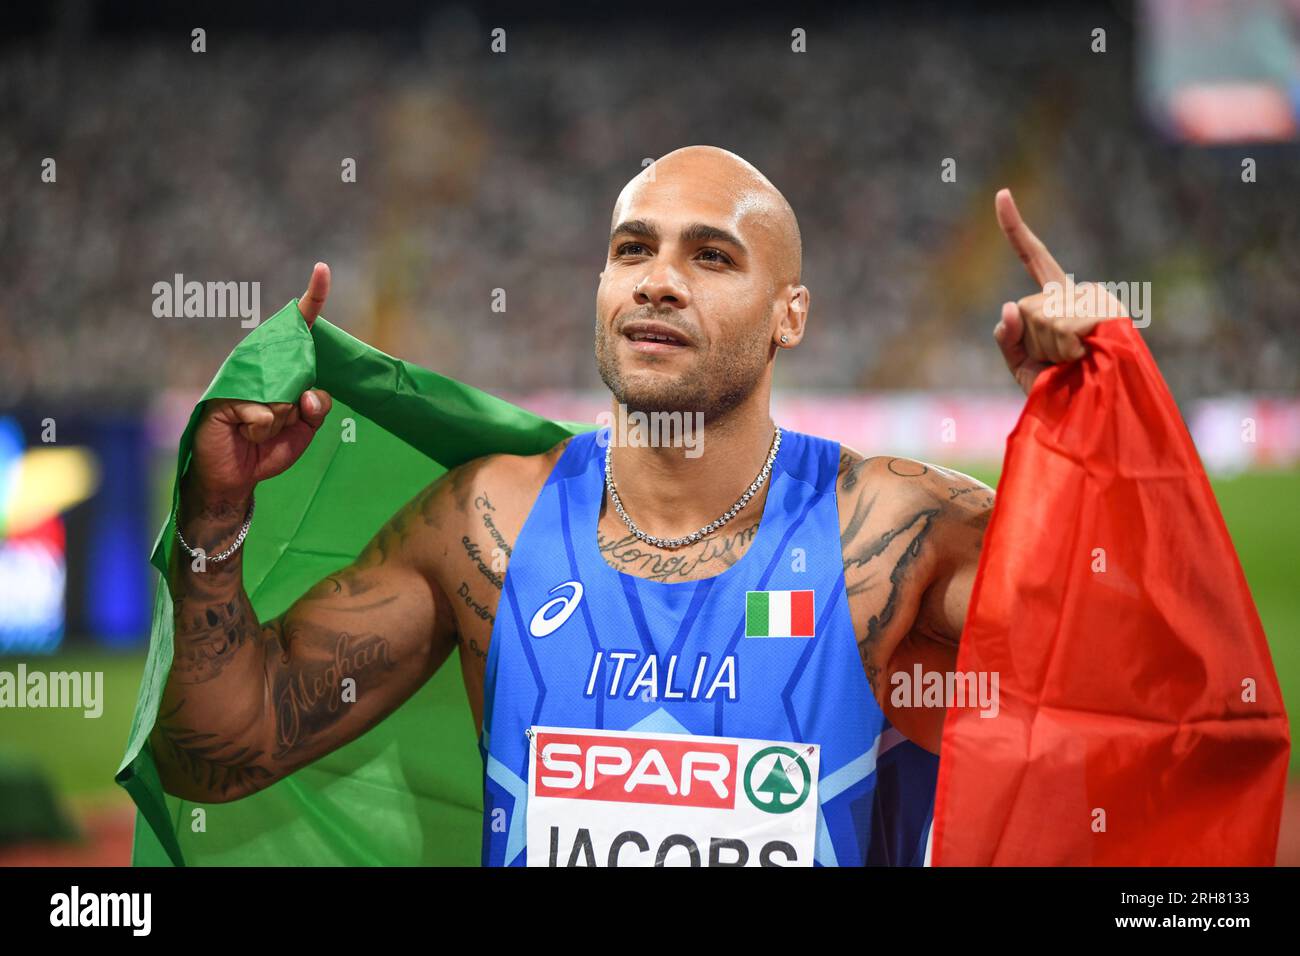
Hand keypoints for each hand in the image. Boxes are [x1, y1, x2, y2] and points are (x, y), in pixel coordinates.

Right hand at [187, 263, 333, 502]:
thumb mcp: (305, 428)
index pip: (300, 329)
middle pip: (301, 375)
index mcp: (282, 367)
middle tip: (279, 423)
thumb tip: (309, 392)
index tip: (322, 269)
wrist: (236, 476)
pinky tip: (245, 432)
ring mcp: (240, 377)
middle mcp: (261, 365)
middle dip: (299, 408)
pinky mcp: (224, 395)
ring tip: (259, 429)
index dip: (313, 299)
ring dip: (281, 423)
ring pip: (284, 398)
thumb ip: (317, 407)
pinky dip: (262, 431)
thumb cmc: (269, 446)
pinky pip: (264, 414)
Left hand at [992, 189, 1127, 394]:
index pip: (1032, 258)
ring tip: (1076, 361)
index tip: (1000, 193)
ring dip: (1052, 348)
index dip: (1015, 227)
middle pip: (1029, 307)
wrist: (1094, 413)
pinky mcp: (1108, 309)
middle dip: (1035, 342)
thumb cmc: (1060, 389)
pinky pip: (1063, 324)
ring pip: (1043, 317)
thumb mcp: (1019, 363)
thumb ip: (1006, 335)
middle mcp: (1077, 291)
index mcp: (1056, 299)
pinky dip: (1066, 348)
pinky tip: (1085, 355)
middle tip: (1061, 361)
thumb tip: (1010, 306)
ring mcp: (1095, 298)